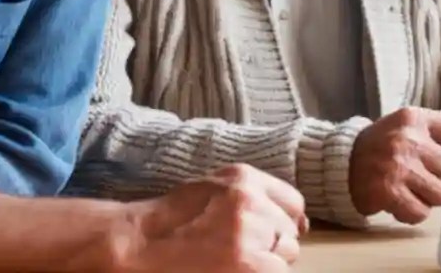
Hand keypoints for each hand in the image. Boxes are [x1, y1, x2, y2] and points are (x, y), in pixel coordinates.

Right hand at [113, 164, 308, 272]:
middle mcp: (252, 201)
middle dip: (271, 247)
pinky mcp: (251, 265)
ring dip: (265, 266)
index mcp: (243, 178)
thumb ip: (251, 198)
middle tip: (235, 254)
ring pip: (285, 258)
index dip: (282, 224)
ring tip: (229, 263)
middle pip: (289, 234)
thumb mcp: (212, 191)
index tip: (269, 236)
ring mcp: (252, 235)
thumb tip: (301, 224)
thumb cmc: (170, 223)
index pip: (293, 203)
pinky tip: (231, 270)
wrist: (138, 245)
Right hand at [349, 107, 440, 223]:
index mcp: (414, 119)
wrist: (342, 161)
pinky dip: (413, 212)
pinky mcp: (387, 191)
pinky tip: (401, 201)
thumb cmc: (384, 146)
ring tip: (414, 189)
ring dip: (430, 198)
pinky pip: (419, 212)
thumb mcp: (408, 124)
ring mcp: (397, 166)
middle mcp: (406, 140)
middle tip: (433, 179)